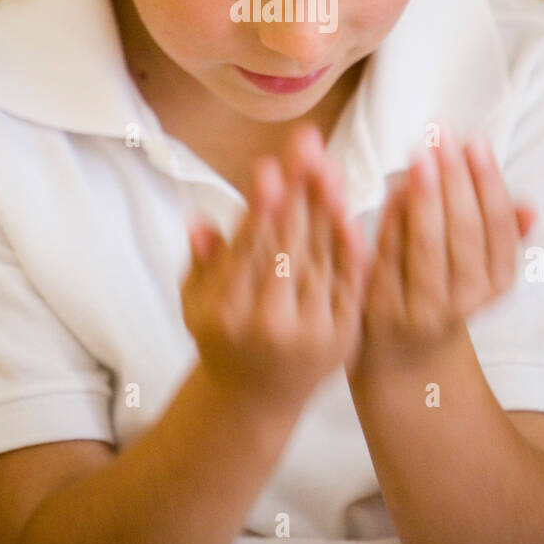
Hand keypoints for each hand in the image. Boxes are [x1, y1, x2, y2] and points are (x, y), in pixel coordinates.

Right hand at [182, 124, 368, 413]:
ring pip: (319, 259)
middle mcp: (268, 326)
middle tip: (307, 143)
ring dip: (326, 208)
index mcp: (225, 313)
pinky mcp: (342, 338)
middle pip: (287, 246)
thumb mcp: (194, 303)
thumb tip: (201, 224)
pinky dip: (349, 247)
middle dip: (298, 192)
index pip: (246, 252)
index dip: (260, 208)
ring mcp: (310, 334)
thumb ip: (202, 262)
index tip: (268, 167)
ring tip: (327, 165)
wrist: (255, 400)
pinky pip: (348, 283)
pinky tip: (348, 211)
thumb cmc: (221, 336)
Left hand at [347, 128, 537, 379]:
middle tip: (441, 133)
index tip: (475, 139)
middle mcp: (466, 301)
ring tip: (418, 153)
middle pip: (464, 233)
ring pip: (427, 248)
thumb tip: (532, 208)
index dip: (488, 182)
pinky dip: (391, 223)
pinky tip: (391, 189)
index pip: (499, 227)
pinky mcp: (384, 311)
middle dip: (454, 179)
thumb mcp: (482, 266)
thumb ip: (501, 231)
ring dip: (424, 197)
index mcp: (497, 282)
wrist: (406, 355)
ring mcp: (424, 310)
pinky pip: (390, 260)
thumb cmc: (447, 288)